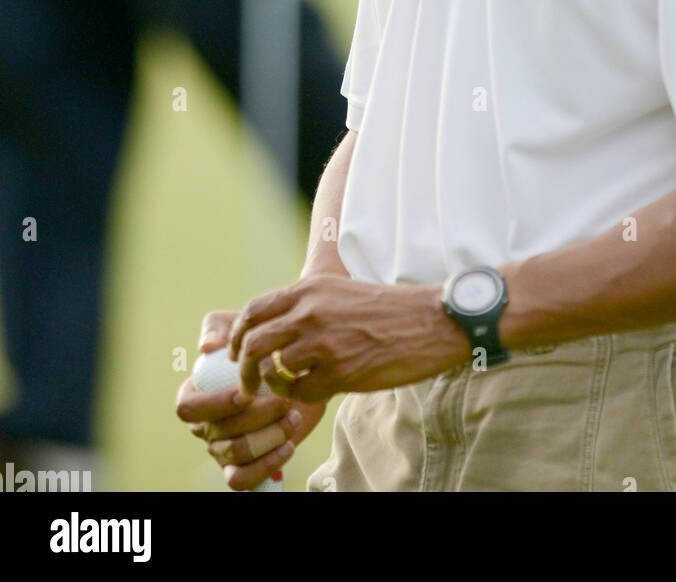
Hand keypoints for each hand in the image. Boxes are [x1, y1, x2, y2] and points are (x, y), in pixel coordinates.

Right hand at [176, 309, 327, 490]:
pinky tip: (288, 444)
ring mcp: (222, 449)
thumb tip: (206, 347)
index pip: (187, 408)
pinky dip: (266, 465)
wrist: (302, 370)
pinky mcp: (244, 466)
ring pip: (235, 454)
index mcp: (197, 393)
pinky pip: (242, 480)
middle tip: (283, 401)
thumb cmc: (265, 345)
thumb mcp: (245, 325)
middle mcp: (206, 424)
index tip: (246, 393)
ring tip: (292, 416)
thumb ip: (219, 327)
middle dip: (254, 418)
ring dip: (268, 436)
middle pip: (216, 433)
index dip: (214, 404)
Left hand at [227, 274, 468, 401]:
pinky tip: (310, 390)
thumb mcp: (340, 292)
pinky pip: (300, 391)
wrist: (429, 320)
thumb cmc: (387, 308)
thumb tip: (273, 329)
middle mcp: (310, 312)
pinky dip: (298, 396)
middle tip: (247, 382)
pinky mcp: (339, 371)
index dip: (237, 334)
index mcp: (309, 289)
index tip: (236, 352)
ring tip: (284, 387)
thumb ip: (306, 305)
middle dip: (243, 367)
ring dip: (273, 383)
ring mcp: (323, 342)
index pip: (254, 310)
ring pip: (273, 369)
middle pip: (252, 342)